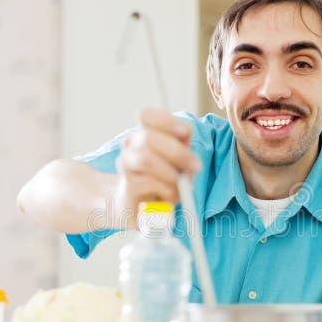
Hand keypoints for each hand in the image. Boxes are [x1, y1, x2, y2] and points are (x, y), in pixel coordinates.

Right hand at [115, 108, 200, 222]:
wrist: (139, 206)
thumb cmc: (162, 179)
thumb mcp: (177, 162)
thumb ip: (183, 151)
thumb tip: (190, 158)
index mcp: (144, 133)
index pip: (146, 115)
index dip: (166, 122)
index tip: (185, 132)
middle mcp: (130, 145)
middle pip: (148, 137)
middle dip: (177, 153)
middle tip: (196, 167)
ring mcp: (125, 164)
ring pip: (146, 160)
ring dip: (171, 174)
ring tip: (180, 185)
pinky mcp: (127, 186)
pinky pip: (149, 183)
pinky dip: (166, 191)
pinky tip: (169, 196)